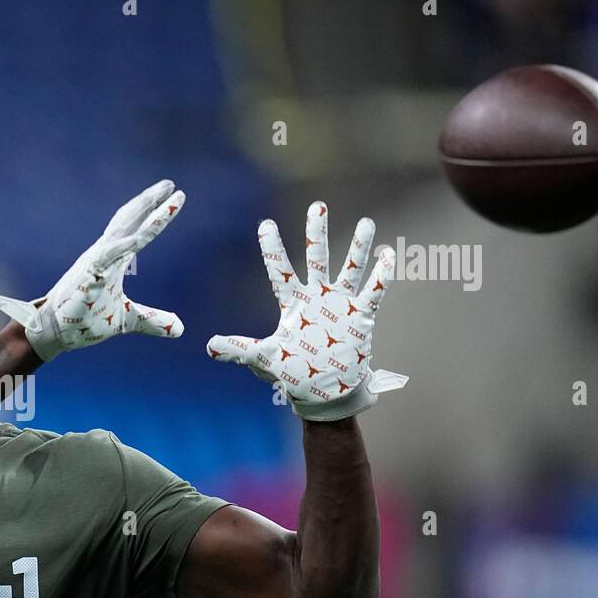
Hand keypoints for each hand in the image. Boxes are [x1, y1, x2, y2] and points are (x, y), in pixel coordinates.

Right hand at [0, 179, 185, 361]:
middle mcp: (105, 254)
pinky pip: (106, 258)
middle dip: (149, 201)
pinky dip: (122, 246)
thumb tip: (179, 328)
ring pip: (121, 231)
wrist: (57, 333)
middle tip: (170, 184)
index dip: (155, 213)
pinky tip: (139, 237)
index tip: (175, 195)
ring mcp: (96, 263)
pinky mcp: (87, 277)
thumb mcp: (128, 319)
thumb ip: (153, 319)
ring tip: (158, 196)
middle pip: (129, 220)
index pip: (137, 229)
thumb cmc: (87, 320)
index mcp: (114, 259)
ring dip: (140, 213)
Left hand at [206, 202, 407, 420]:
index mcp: (292, 303)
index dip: (272, 248)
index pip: (279, 269)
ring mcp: (340, 304)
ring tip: (366, 223)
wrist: (324, 392)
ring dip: (358, 248)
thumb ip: (239, 349)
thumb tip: (208, 347)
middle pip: (315, 259)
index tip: (265, 223)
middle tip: (317, 205)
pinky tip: (389, 254)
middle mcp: (316, 297)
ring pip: (349, 269)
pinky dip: (381, 275)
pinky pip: (374, 292)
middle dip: (316, 233)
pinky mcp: (361, 316)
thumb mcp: (264, 359)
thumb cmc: (294, 373)